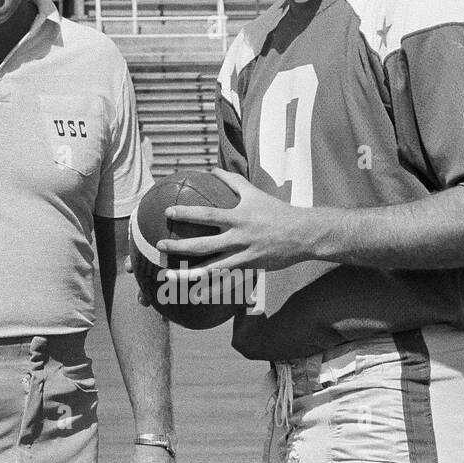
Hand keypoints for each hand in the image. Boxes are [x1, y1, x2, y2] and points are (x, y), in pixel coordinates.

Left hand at [159, 169, 320, 279]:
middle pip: (204, 245)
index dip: (187, 214)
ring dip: (189, 274)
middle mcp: (239, 238)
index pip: (207, 215)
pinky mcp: (250, 268)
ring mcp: (244, 255)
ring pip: (212, 268)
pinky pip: (227, 280)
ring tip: (168, 276)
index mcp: (238, 217)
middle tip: (159, 247)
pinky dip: (211, 288)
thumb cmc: (276, 211)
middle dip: (179, 247)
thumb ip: (232, 180)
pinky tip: (195, 294)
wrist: (304, 234)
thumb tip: (213, 168)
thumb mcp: (254, 192)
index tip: (168, 213)